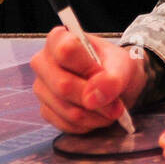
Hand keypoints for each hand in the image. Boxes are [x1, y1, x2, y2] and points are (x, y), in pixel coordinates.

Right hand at [30, 27, 145, 133]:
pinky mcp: (45, 110)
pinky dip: (88, 124)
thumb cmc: (115, 67)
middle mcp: (43, 62)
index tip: (104, 73)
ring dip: (95, 115)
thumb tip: (92, 98)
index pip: (66, 51)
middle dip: (96, 99)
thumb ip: (112, 78)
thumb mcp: (123, 66)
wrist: (115, 85)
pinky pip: (66, 124)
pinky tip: (96, 115)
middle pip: (63, 85)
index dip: (88, 68)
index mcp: (59, 39)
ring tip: (109, 108)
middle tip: (116, 103)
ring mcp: (41, 87)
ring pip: (66, 109)